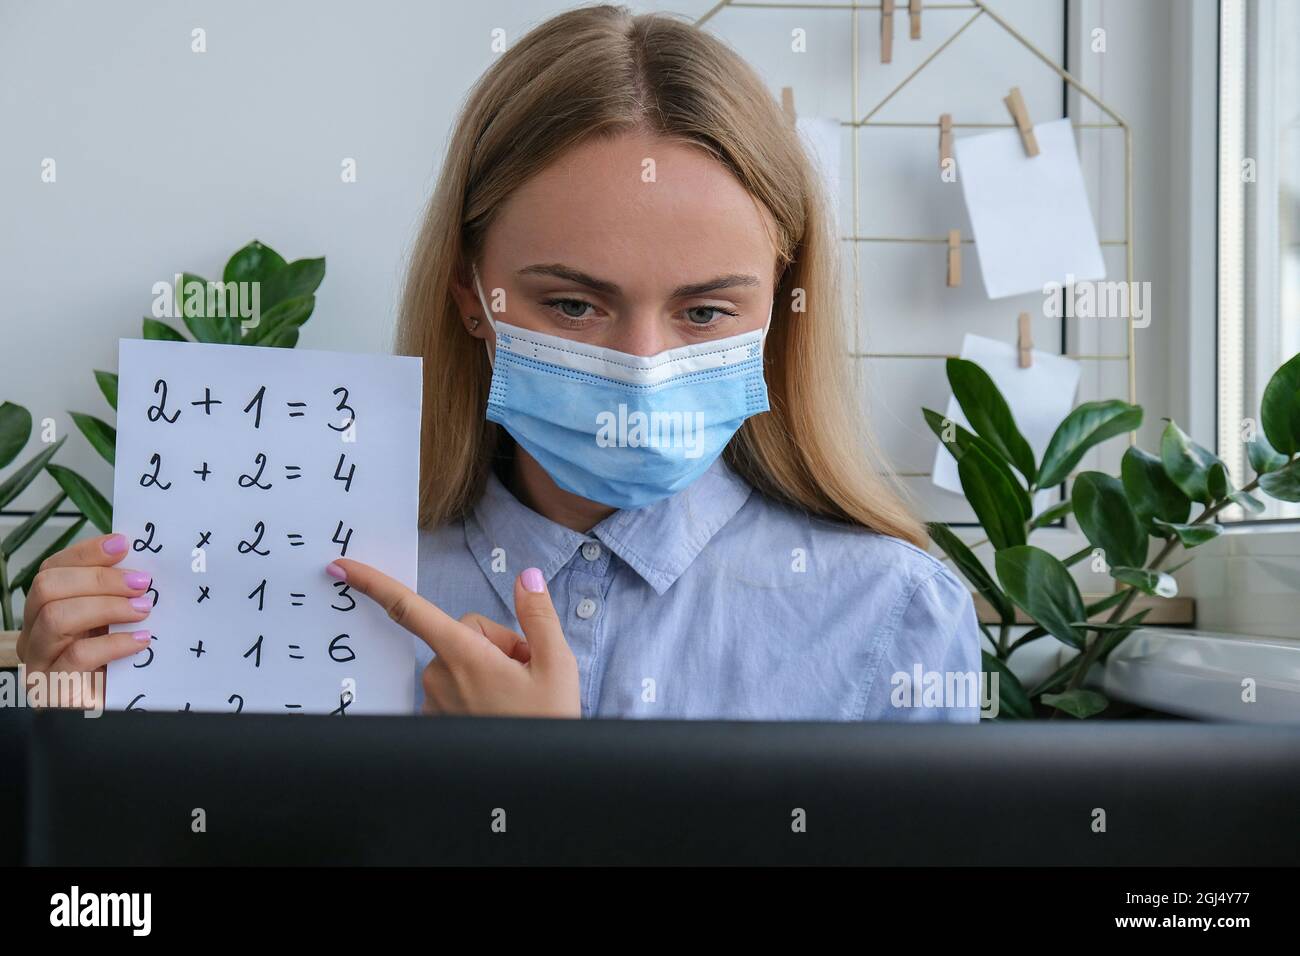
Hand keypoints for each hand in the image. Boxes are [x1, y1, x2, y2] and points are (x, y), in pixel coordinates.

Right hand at [16, 532, 153, 709]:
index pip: (52, 569)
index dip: (86, 553)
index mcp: (45, 611)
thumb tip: (140, 562)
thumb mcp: (112, 624)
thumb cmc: (114, 665)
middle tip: (142, 583)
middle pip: (47, 588)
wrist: (114, 714)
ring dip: (106, 607)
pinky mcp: (55, 689)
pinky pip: (77, 658)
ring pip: (56, 618)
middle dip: (99, 579)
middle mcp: (33, 634)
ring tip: (143, 610)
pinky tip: (140, 640)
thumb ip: (116, 595)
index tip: (123, 544)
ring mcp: (39, 662)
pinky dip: (113, 644)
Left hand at [328, 559, 579, 717]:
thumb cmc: (547, 723)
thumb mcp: (557, 665)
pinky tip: (501, 708)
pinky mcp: (437, 719)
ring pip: (460, 658)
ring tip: (516, 695)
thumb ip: (537, 615)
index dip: (374, 584)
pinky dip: (477, 688)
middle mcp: (440, 676)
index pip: (410, 610)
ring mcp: (435, 700)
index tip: (340, 568)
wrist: (535, 782)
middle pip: (462, 631)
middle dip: (495, 642)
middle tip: (526, 671)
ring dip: (488, 667)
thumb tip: (526, 578)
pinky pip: (455, 684)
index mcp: (464, 656)